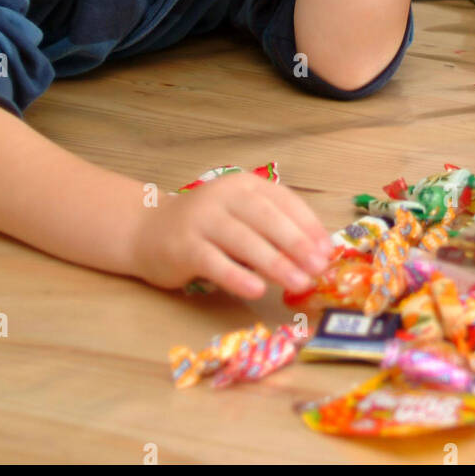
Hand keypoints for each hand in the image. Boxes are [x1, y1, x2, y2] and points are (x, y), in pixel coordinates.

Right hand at [129, 171, 333, 299]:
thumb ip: (272, 230)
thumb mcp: (241, 218)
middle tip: (318, 268)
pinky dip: (237, 276)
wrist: (147, 231)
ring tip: (298, 283)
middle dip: (297, 243)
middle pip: (267, 218)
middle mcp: (223, 196)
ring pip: (244, 240)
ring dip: (275, 262)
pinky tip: (256, 290)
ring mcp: (201, 219)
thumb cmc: (206, 228)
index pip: (284, 201)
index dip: (309, 225)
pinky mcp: (183, 246)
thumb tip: (316, 254)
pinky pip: (214, 262)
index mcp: (244, 185)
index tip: (328, 250)